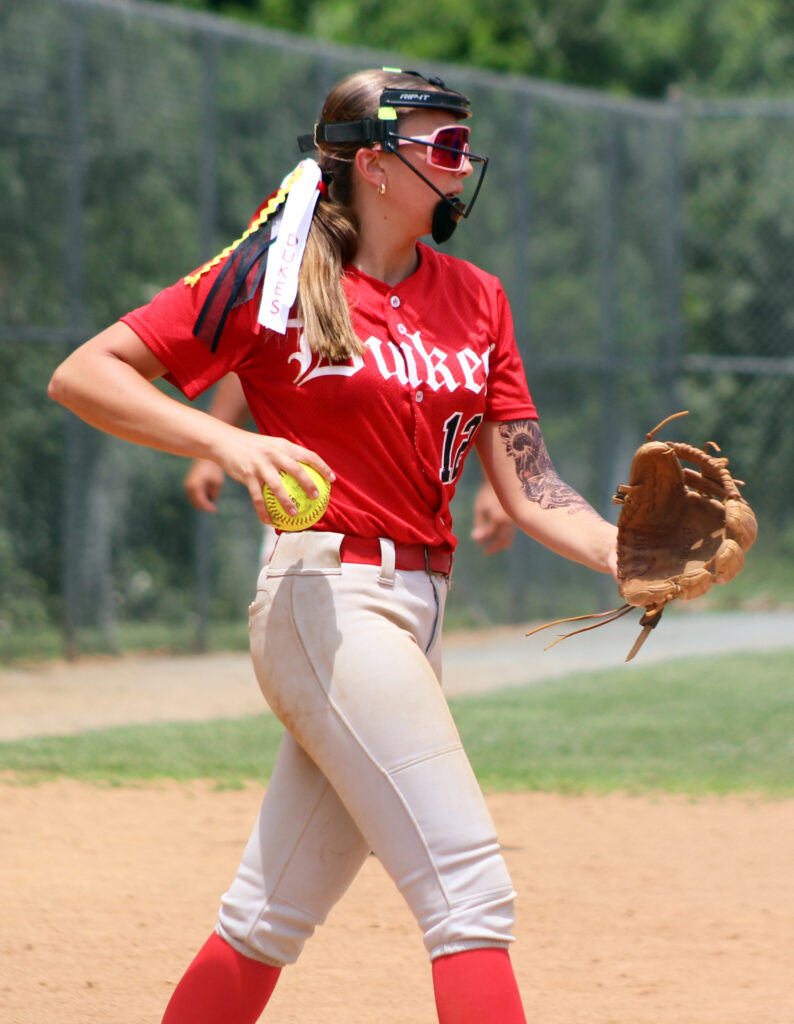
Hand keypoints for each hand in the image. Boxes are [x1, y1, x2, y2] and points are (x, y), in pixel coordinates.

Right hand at [184, 458, 225, 511]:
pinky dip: (200, 497)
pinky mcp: (189, 484)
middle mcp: (188, 487)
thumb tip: (211, 501)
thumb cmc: (213, 468)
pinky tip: (208, 492)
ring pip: (194, 500)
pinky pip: (194, 495)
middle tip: (213, 508)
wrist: (204, 457)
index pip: (201, 502)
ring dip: (202, 502)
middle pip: (196, 503)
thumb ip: (214, 493)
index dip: (208, 508)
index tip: (215, 510)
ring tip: (212, 498)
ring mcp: (187, 485)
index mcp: (195, 486)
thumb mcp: (217, 482)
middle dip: (204, 507)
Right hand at [214, 428, 334, 526]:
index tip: (332, 480)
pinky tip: (269, 521)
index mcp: (283, 445)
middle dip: (308, 484)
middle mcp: (273, 453)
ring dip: (286, 501)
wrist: (226, 442)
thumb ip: (286, 456)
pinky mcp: (247, 475)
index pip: (308, 455)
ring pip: (277, 486)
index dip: (322, 467)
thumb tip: (306, 473)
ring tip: (294, 513)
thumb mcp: (272, 445)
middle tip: (316, 497)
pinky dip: (263, 511)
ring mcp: (260, 464)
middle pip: (296, 470)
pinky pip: (257, 497)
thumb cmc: (253, 447)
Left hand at [470, 479, 515, 554]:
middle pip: (500, 539)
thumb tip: (475, 537)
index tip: (475, 542)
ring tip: (493, 549)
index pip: (489, 533)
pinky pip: (513, 532)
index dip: (482, 539)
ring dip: (501, 545)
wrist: (502, 482)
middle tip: (485, 552)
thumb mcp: (480, 507)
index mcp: (496, 517)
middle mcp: (507, 520)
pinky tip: (505, 546)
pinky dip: (509, 539)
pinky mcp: (515, 518)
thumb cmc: (487, 494)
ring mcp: (513, 520)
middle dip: (493, 546)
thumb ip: (478, 522)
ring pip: (508, 537)